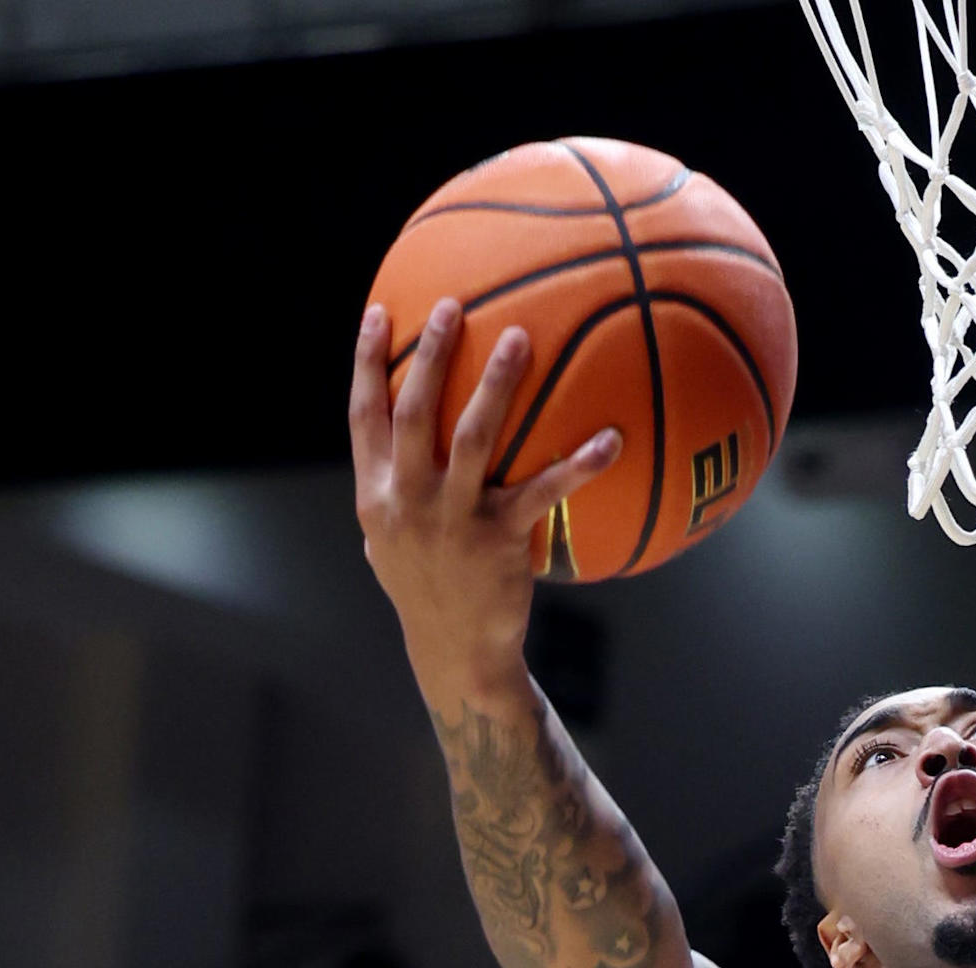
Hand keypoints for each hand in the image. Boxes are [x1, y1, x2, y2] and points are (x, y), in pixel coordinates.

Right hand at [350, 297, 618, 691]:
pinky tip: (611, 440)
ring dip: (497, 384)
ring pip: (473, 437)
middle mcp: (408, 501)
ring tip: (521, 338)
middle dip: (433, 354)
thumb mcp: (386, 545)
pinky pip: (543, 491)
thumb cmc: (426, 592)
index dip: (367, 362)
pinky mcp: (498, 540)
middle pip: (415, 412)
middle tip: (455, 305)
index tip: (381, 313)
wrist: (457, 653)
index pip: (364, 417)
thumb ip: (386, 495)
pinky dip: (579, 464)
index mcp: (375, 496)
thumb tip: (388, 451)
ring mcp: (453, 519)